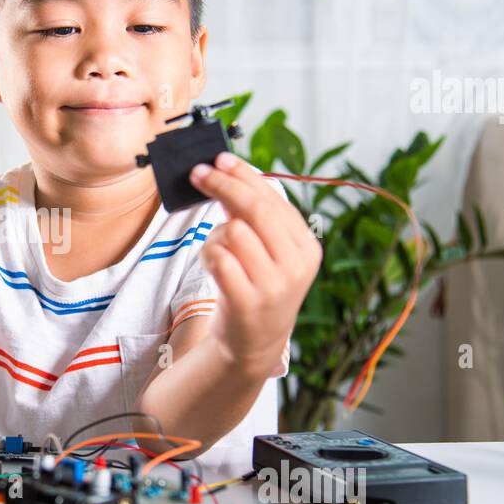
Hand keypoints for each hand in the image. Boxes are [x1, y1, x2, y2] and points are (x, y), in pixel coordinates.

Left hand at [188, 151, 321, 375]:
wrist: (253, 344)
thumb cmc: (256, 288)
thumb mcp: (267, 253)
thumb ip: (253, 217)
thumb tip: (225, 175)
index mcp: (306, 248)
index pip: (273, 199)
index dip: (243, 175)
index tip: (219, 159)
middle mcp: (296, 265)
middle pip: (254, 208)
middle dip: (222, 185)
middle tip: (197, 174)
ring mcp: (273, 285)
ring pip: (233, 231)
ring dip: (215, 233)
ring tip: (217, 251)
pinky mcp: (247, 301)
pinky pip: (218, 257)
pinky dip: (208, 254)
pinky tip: (212, 265)